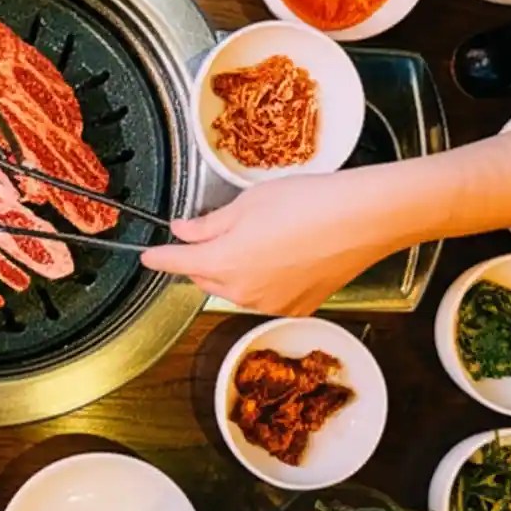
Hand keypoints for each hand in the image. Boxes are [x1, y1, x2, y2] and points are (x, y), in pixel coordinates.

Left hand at [140, 174, 405, 316]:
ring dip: (231, 271)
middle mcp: (242, 292)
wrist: (363, 219)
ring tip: (253, 241)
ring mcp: (271, 305)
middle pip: (205, 278)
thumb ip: (208, 224)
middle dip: (200, 261)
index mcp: (222, 263)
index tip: (148, 255)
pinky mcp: (298, 307)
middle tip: (208, 236)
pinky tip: (279, 257)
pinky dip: (261, 281)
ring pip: (235, 289)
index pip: (177, 263)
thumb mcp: (246, 204)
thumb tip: (182, 231)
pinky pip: (265, 296)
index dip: (159, 257)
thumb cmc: (305, 203)